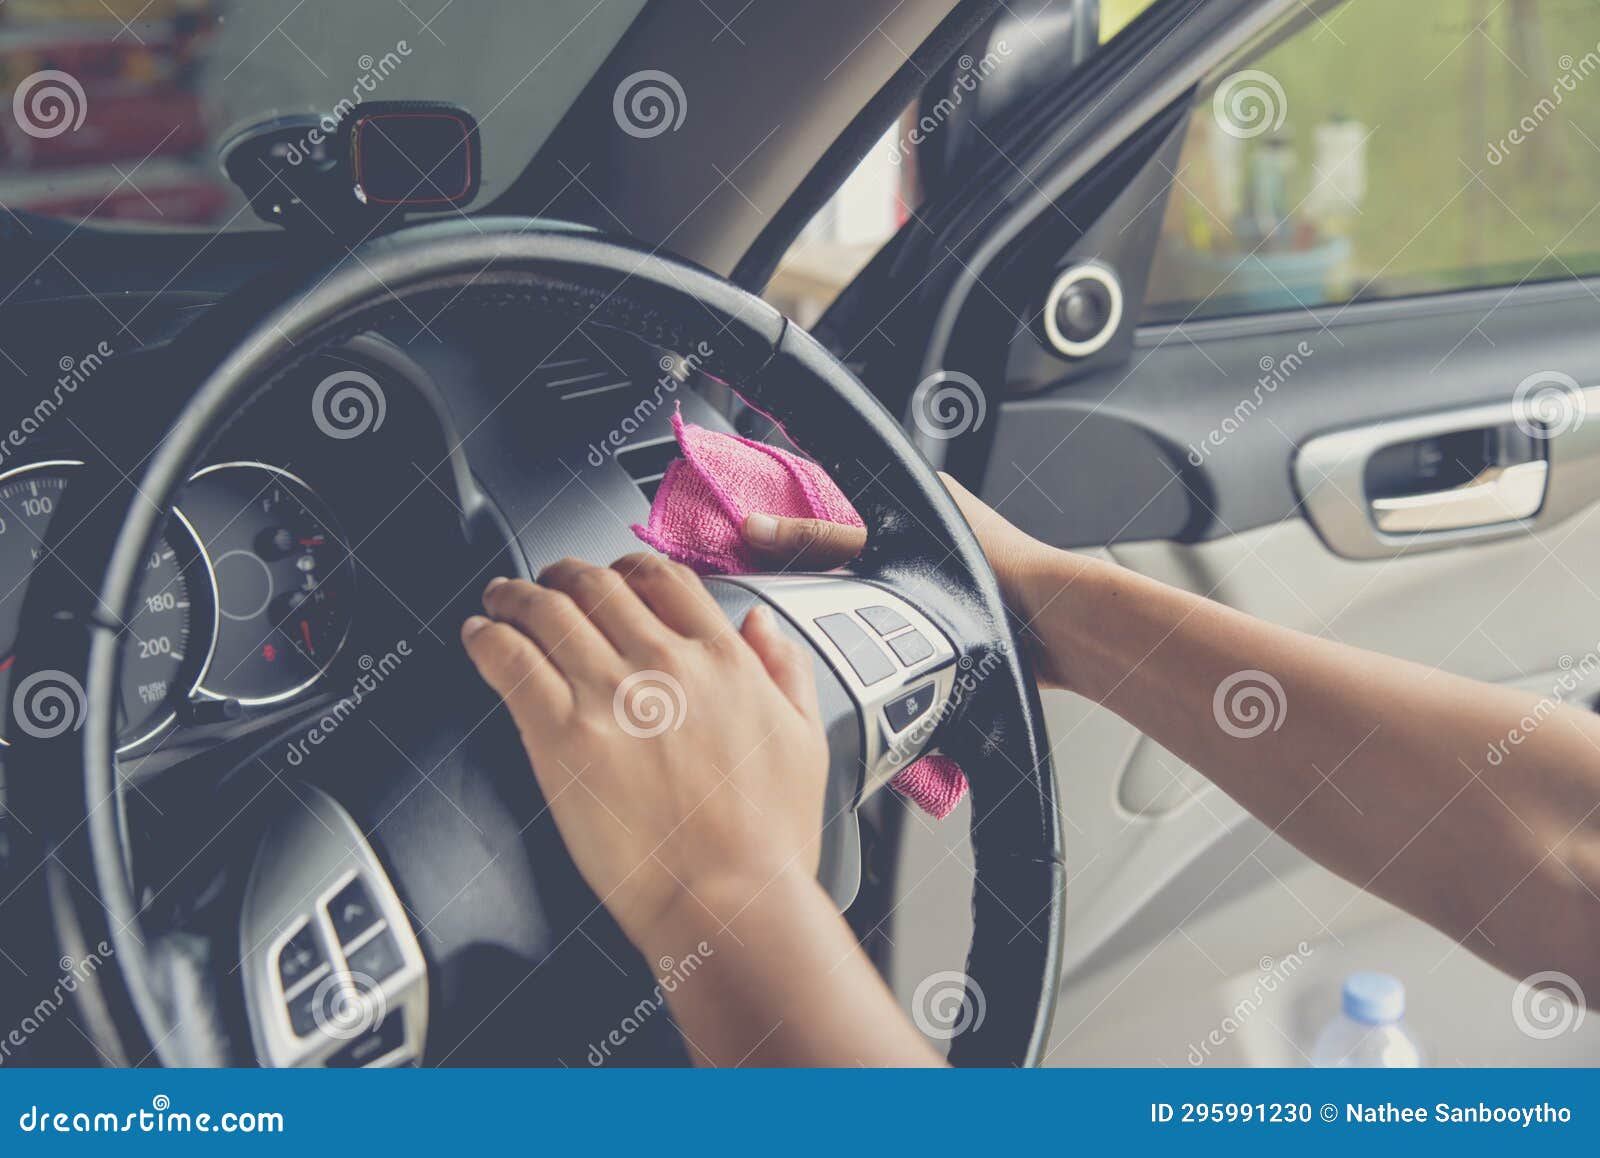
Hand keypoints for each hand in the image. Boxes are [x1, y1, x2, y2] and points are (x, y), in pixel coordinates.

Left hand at [459, 554, 829, 954]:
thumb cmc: (768, 840)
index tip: (612, 577)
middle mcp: (664, 663)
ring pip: (548, 610)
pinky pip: (510, 661)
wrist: (730, 901)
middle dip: (564, 575)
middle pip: (598, 584)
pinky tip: (479, 637)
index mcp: (722, 660)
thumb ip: (786, 672)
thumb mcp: (804, 741)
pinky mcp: (560, 735)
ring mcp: (609, 695)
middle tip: (547, 583)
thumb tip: (760, 627)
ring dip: (515, 596)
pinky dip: (487, 639)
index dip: (628, 569)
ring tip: (498, 600)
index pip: (664, 579)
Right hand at [742, 472, 1081, 685]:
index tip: (753, 542)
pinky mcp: (946, 625)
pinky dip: (869, 637)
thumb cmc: (995, 574)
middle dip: (819, 575)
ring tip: (805, 626)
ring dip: (843, 614)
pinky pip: (891, 627)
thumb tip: (752, 531)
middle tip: (773, 592)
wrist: (1057, 630)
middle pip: (852, 553)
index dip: (798, 520)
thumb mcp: (889, 546)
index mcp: (922, 497)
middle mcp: (932, 535)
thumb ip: (820, 542)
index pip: (841, 497)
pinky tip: (848, 652)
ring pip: (870, 594)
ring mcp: (940, 582)